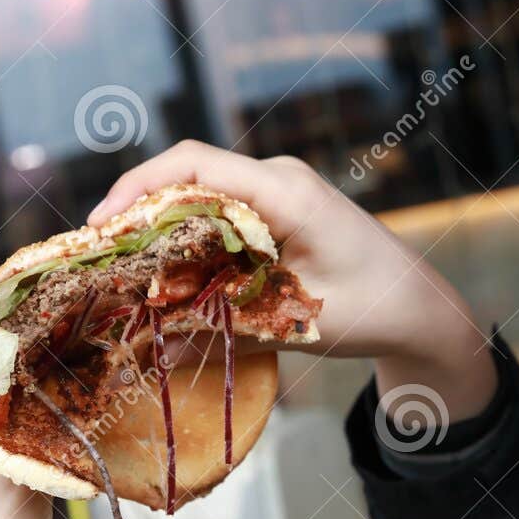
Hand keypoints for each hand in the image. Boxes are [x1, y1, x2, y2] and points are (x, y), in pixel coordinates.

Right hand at [86, 140, 496, 421]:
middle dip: (137, 211)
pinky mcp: (279, 209)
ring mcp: (280, 190)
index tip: (100, 227)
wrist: (421, 307)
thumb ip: (226, 332)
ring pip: (201, 192)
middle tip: (97, 258)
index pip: (195, 165)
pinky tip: (168, 272)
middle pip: (189, 175)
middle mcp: (279, 178)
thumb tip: (154, 353)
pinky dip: (189, 235)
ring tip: (123, 269)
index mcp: (287, 192)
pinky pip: (221, 208)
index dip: (138, 188)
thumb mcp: (297, 324)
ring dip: (161, 226)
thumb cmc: (374, 309)